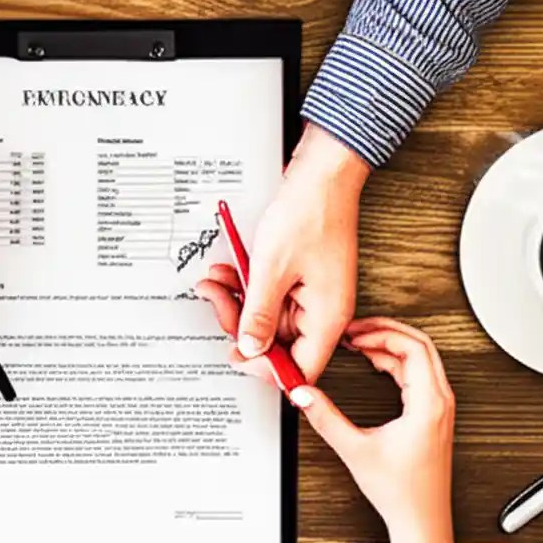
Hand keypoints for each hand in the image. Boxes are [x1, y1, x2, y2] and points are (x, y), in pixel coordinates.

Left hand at [229, 122, 369, 382]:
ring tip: (216, 282)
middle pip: (279, 342)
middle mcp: (324, 311)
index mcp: (327, 318)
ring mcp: (313, 293)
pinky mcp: (302, 277)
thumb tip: (251, 348)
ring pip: (268, 315)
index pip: (300, 369)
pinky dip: (248, 285)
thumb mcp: (272, 269)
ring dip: (238, 301)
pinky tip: (229, 271)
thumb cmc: (309, 212)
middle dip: (241, 324)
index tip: (237, 355)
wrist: (321, 173)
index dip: (267, 369)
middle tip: (217, 302)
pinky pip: (270, 293)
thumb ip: (260, 315)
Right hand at [301, 318, 456, 542]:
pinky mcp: (434, 415)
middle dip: (386, 331)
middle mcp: (440, 402)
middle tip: (357, 329)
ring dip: (391, 345)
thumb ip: (325, 418)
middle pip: (421, 345)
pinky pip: (420, 374)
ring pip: (422, 358)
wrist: (421, 519)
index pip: (412, 348)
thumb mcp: (356, 450)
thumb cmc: (402, 492)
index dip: (381, 334)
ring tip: (360, 343)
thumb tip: (304, 394)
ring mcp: (440, 408)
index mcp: (428, 404)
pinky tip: (376, 364)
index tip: (355, 335)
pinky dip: (397, 362)